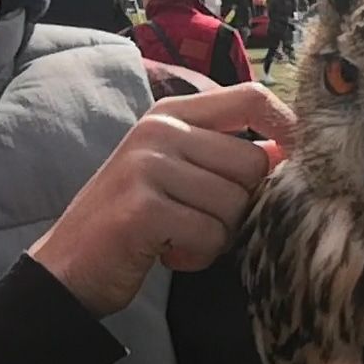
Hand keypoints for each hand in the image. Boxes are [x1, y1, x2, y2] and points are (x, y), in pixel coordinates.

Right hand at [28, 83, 294, 316]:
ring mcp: (148, 166)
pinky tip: (166, 252)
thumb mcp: (174, 171)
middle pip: (252, 163)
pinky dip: (196, 256)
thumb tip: (288, 148)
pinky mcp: (143, 209)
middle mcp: (159, 130)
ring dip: (216, 236)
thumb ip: (222, 152)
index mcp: (170, 113)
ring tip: (177, 236)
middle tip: (200, 221)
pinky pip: (209, 235)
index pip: (251, 97)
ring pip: (234, 204)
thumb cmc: (131, 219)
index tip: (297, 161)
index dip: (287, 127)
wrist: (66, 265)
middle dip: (240, 206)